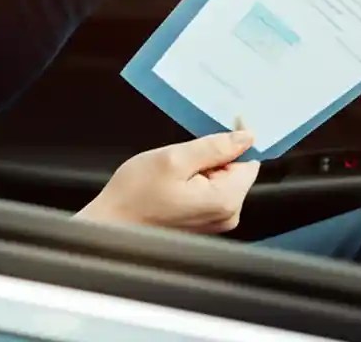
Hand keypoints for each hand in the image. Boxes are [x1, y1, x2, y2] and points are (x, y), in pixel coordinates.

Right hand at [75, 130, 259, 233]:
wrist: (111, 225)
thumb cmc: (135, 193)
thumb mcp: (172, 158)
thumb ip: (214, 147)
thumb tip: (247, 136)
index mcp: (226, 200)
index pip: (249, 161)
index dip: (232, 141)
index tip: (206, 134)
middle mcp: (228, 215)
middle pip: (236, 172)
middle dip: (213, 158)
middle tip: (180, 157)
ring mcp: (216, 221)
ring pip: (222, 180)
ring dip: (202, 169)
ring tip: (173, 171)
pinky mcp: (203, 223)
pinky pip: (211, 192)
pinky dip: (196, 181)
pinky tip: (173, 182)